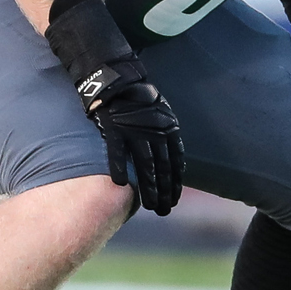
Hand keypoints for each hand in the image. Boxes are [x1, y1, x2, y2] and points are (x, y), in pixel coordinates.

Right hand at [76, 59, 185, 215]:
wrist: (119, 79)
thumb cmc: (140, 99)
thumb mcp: (162, 115)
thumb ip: (165, 136)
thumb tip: (172, 161)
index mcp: (169, 129)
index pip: (175, 162)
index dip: (175, 183)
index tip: (173, 199)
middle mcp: (156, 132)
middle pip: (163, 168)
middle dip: (165, 192)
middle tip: (164, 210)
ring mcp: (135, 131)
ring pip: (146, 165)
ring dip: (149, 187)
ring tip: (150, 205)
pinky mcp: (115, 128)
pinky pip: (117, 152)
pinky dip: (119, 168)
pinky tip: (122, 186)